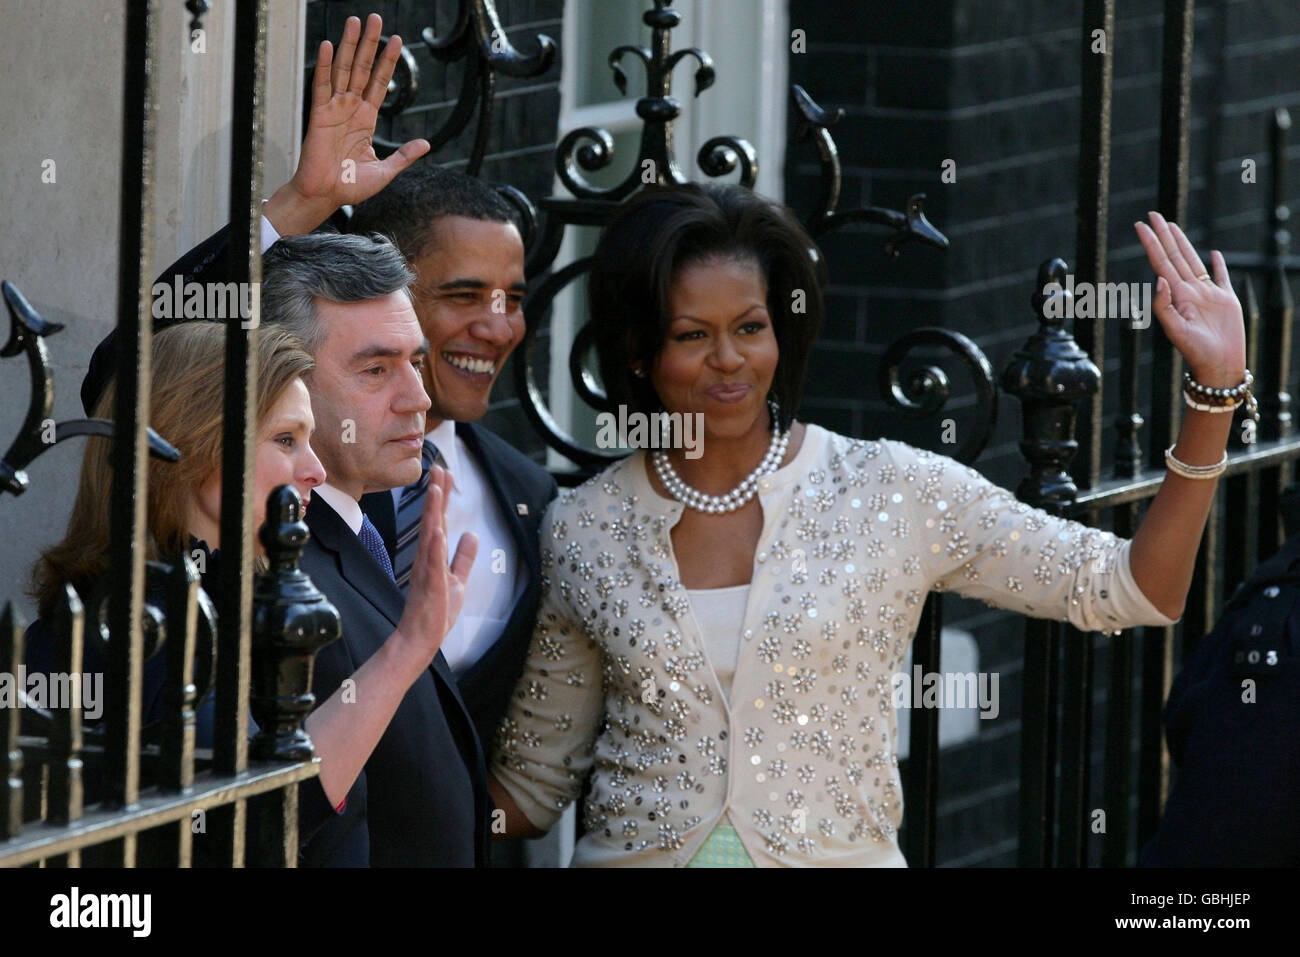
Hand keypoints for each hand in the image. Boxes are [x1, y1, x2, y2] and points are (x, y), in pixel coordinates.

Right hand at [265, 13, 429, 235]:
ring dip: (349, 45)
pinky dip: (325, 66)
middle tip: (376, 18)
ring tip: (356, 22)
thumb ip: (404, 155)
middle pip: (362, 68)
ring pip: (344, 70)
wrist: (327, 197)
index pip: (380, 83)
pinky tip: (330, 45)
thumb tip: (426, 143)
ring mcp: (335, 109)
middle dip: (370, 44)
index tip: (397, 40)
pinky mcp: (319, 115)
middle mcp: (351, 109)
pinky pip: (322, 85)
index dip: (388, 62)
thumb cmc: (351, 187)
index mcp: (367, 119)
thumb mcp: (386, 170)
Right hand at [394, 465, 477, 664]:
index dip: (443, 498)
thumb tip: (472, 535)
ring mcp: (427, 570)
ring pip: (431, 535)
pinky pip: (433, 562)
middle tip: (438, 469)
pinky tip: (437, 529)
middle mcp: (428, 558)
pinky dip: (435, 545)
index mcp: (434, 556)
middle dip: (437, 495)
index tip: (444, 475)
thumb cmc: (436, 612)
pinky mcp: (431, 585)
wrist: (420, 638)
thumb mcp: (458, 580)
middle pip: (433, 520)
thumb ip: (463, 558)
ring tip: (436, 490)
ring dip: (434, 512)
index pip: (440, 520)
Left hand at [1135, 210, 1246, 387]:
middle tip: (1153, 215)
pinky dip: (1218, 264)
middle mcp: (1189, 290)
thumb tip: (1159, 279)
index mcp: (1176, 295)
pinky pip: (1222, 276)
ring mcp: (1208, 294)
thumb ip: (1163, 306)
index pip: (1160, 262)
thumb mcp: (1174, 330)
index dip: (1151, 243)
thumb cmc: (1196, 352)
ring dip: (1183, 243)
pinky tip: (1213, 253)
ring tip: (1172, 226)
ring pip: (1193, 261)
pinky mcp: (1226, 299)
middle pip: (1174, 256)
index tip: (1140, 225)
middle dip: (1163, 235)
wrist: (1219, 365)